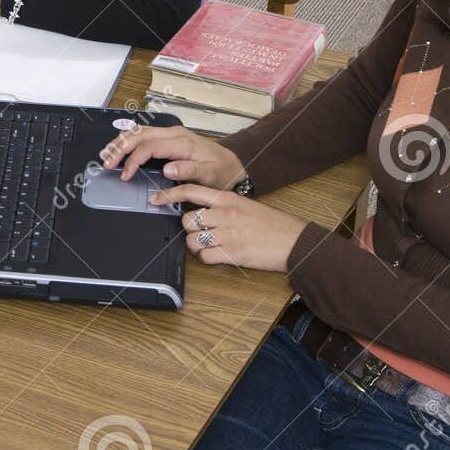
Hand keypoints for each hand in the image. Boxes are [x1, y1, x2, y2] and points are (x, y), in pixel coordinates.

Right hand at [99, 123, 244, 191]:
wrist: (233, 164)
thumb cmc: (221, 171)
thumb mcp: (208, 175)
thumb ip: (188, 171)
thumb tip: (167, 168)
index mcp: (182, 143)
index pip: (149, 147)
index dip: (133, 160)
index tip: (125, 175)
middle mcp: (174, 134)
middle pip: (139, 135)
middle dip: (120, 148)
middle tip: (106, 162)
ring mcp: (171, 134)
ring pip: (139, 131)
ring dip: (121, 142)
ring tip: (107, 154)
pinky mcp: (169, 138)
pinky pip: (144, 135)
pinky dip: (129, 141)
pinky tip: (121, 148)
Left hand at [159, 186, 306, 271]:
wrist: (294, 240)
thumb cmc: (272, 224)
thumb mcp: (246, 205)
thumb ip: (223, 205)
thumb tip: (200, 209)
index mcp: (228, 199)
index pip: (191, 191)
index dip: (169, 194)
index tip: (155, 198)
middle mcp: (225, 214)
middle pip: (187, 219)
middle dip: (189, 228)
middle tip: (200, 232)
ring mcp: (228, 234)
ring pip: (192, 239)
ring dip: (196, 245)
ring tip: (211, 244)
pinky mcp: (232, 253)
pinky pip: (205, 257)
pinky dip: (208, 258)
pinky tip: (220, 254)